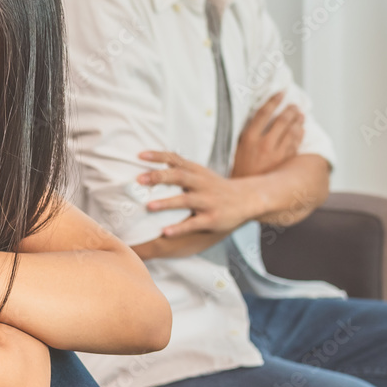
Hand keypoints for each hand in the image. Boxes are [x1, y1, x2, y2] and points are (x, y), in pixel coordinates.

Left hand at [138, 151, 257, 237]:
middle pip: (179, 176)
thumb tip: (153, 160)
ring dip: (167, 203)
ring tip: (149, 206)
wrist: (247, 199)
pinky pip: (194, 223)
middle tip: (139, 179)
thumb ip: (180, 166)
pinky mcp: (212, 218)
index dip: (158, 156)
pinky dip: (179, 228)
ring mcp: (207, 201)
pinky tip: (165, 231)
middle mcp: (201, 183)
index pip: (175, 159)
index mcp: (196, 171)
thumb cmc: (216, 187)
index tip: (139, 155)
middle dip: (159, 177)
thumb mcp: (201, 172)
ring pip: (185, 200)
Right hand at [231, 92, 304, 178]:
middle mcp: (264, 145)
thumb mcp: (235, 149)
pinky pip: (295, 145)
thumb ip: (246, 133)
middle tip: (294, 105)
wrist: (243, 192)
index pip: (263, 113)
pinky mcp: (284, 163)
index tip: (281, 93)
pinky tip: (301, 130)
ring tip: (300, 115)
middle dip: (290, 110)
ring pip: (292, 132)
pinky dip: (299, 135)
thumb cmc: (237, 169)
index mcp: (249, 138)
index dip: (274, 101)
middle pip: (282, 121)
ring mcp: (276, 154)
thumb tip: (257, 117)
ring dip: (298, 121)